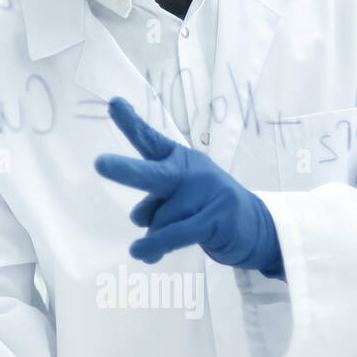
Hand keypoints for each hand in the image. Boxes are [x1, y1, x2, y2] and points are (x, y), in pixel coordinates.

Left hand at [93, 97, 284, 279]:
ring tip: (152, 244)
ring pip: (160, 219)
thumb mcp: (178, 198)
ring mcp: (206, 193)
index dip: (131, 123)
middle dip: (126, 170)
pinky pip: (175, 235)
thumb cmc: (204, 207)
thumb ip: (154, 204)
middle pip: (152, 174)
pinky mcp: (216, 217)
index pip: (150, 140)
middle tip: (100, 164)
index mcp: (177, 159)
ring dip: (153, 236)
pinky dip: (155, 246)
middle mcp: (189, 171)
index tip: (113, 103)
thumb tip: (140, 221)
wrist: (256, 226)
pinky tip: (141, 253)